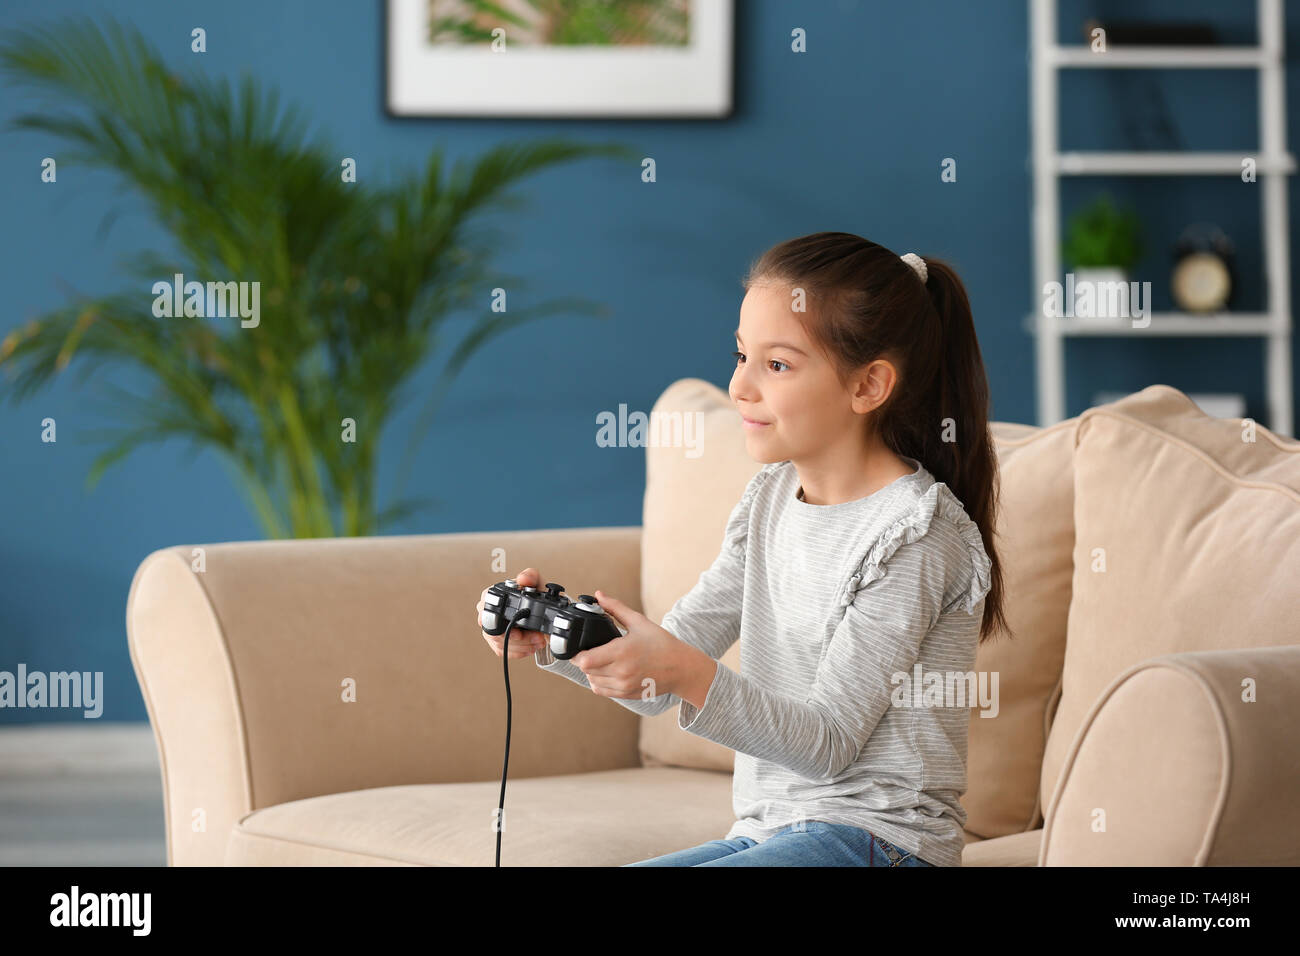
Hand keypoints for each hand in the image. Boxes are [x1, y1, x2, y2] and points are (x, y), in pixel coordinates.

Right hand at [477, 568, 547, 659]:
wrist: (545, 612)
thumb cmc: (536, 595)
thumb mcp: (537, 583)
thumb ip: (531, 577)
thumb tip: (523, 579)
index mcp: (494, 595)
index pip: (485, 608)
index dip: (498, 621)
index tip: (517, 630)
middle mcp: (489, 612)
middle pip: (493, 631)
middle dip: (518, 638)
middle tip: (536, 637)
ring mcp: (492, 628)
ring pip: (500, 644)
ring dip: (523, 645)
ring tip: (539, 640)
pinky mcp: (497, 641)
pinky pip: (503, 651)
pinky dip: (519, 651)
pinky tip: (531, 647)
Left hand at [571, 590, 692, 700]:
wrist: (681, 668)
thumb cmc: (662, 644)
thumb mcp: (639, 622)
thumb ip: (615, 608)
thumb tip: (599, 595)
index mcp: (622, 651)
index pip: (585, 660)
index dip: (578, 653)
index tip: (580, 646)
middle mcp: (621, 671)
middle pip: (586, 670)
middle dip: (583, 659)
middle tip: (589, 650)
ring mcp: (623, 685)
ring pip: (591, 681)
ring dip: (590, 671)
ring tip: (600, 660)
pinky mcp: (626, 694)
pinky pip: (601, 690)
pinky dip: (598, 681)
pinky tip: (606, 671)